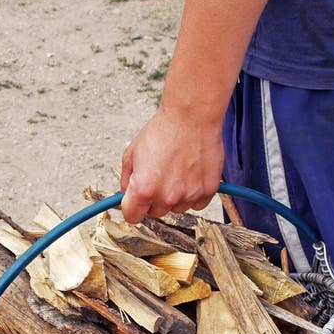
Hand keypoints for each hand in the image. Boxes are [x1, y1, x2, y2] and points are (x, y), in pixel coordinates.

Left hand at [120, 105, 224, 223]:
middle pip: (156, 212)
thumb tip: (126, 194)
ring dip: (176, 196)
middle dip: (155, 199)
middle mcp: (166, 197)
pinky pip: (197, 204)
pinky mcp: (207, 192)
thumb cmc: (163, 131)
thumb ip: (126, 180)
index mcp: (143, 190)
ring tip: (177, 171)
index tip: (136, 201)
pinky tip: (191, 174)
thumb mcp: (132, 153)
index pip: (132, 217)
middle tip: (160, 176)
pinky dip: (194, 193)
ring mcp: (188, 196)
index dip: (133, 208)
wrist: (192, 117)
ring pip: (177, 208)